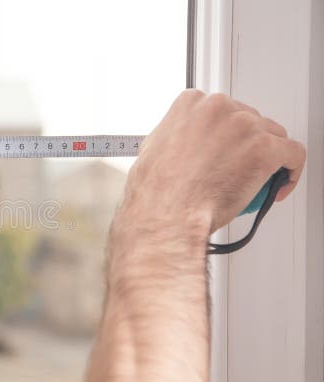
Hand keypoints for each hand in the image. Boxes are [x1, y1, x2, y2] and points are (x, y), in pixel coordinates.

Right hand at [123, 89, 305, 230]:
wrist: (169, 213)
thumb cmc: (158, 191)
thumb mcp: (154, 148)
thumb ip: (177, 135)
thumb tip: (185, 141)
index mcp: (191, 103)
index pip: (222, 109)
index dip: (227, 132)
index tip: (227, 148)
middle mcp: (219, 107)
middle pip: (249, 119)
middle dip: (249, 143)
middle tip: (241, 168)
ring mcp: (244, 126)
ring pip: (273, 135)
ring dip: (270, 156)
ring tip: (259, 180)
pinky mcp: (265, 148)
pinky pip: (293, 154)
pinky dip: (291, 170)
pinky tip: (280, 185)